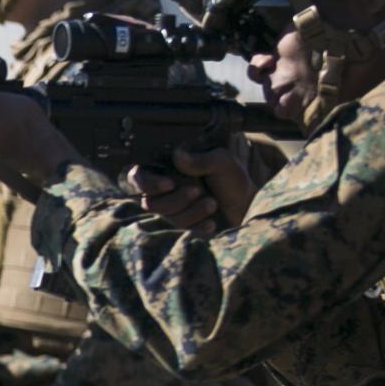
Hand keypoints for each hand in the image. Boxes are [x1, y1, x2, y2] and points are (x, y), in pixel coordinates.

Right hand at [127, 142, 254, 232]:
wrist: (247, 205)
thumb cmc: (233, 180)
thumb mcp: (223, 162)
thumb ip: (201, 158)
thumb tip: (178, 155)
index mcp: (167, 170)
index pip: (137, 177)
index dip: (148, 183)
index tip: (170, 184)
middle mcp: (164, 191)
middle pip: (149, 202)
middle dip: (175, 200)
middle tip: (198, 191)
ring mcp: (172, 210)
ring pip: (166, 217)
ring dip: (191, 211)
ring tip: (212, 204)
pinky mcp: (181, 227)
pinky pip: (180, 230)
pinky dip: (197, 226)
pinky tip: (211, 222)